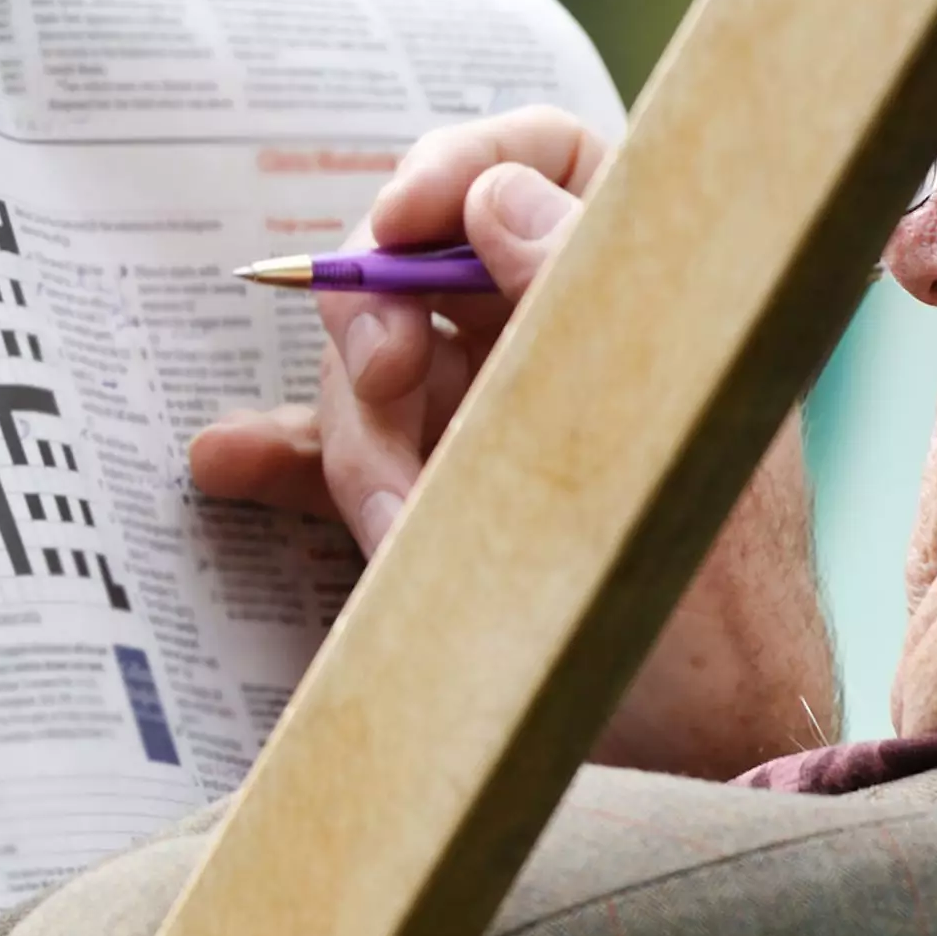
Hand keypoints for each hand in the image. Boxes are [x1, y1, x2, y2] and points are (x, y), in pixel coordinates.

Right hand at [186, 107, 838, 778]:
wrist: (696, 774)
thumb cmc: (709, 625)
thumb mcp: (645, 445)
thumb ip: (573, 305)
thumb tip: (499, 193)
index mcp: (649, 303)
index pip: (551, 161)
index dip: (459, 165)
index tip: (396, 220)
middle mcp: (568, 344)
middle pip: (424, 267)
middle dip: (379, 327)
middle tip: (388, 388)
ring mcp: (497, 424)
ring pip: (374, 372)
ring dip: (354, 446)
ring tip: (399, 538)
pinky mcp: (442, 502)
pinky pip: (341, 455)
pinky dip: (285, 460)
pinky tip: (227, 468)